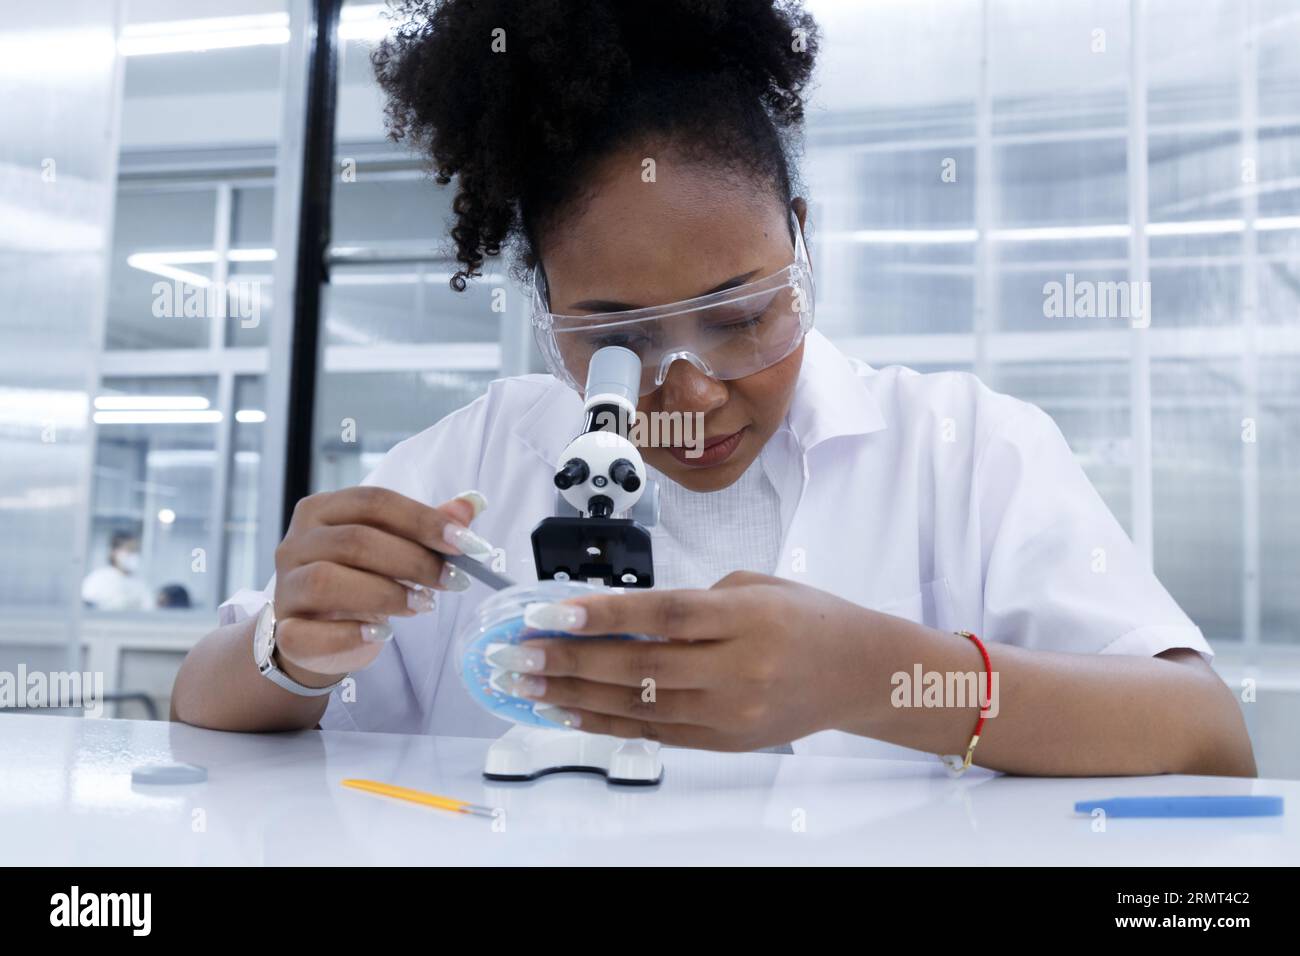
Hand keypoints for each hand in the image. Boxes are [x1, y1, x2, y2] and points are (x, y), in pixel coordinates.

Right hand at [271, 486, 491, 686]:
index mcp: (323, 510)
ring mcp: (286, 587)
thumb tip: (472, 503)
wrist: (316, 637)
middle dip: (413, 560)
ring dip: (385, 593)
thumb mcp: (393, 549)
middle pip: (355, 539)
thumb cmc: (359, 581)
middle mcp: (297, 542)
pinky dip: (351, 634)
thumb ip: (427, 527)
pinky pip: (309, 632)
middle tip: (452, 581)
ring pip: (328, 580)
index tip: (467, 544)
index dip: (422, 519)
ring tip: (422, 605)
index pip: (374, 501)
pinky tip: (383, 633)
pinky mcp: (285, 631)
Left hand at [500, 571, 871, 750]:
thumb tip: (621, 614)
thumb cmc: (807, 617)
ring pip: (640, 706)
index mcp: (747, 616)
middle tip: (518, 654)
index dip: (603, 616)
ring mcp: (732, 712)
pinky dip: (607, 722)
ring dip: (577, 695)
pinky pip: (655, 733)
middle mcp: (739, 668)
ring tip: (528, 684)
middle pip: (641, 667)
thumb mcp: (755, 585)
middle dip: (571, 661)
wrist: (859, 671)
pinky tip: (569, 711)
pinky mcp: (726, 741)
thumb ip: (692, 600)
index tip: (551, 613)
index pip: (664, 616)